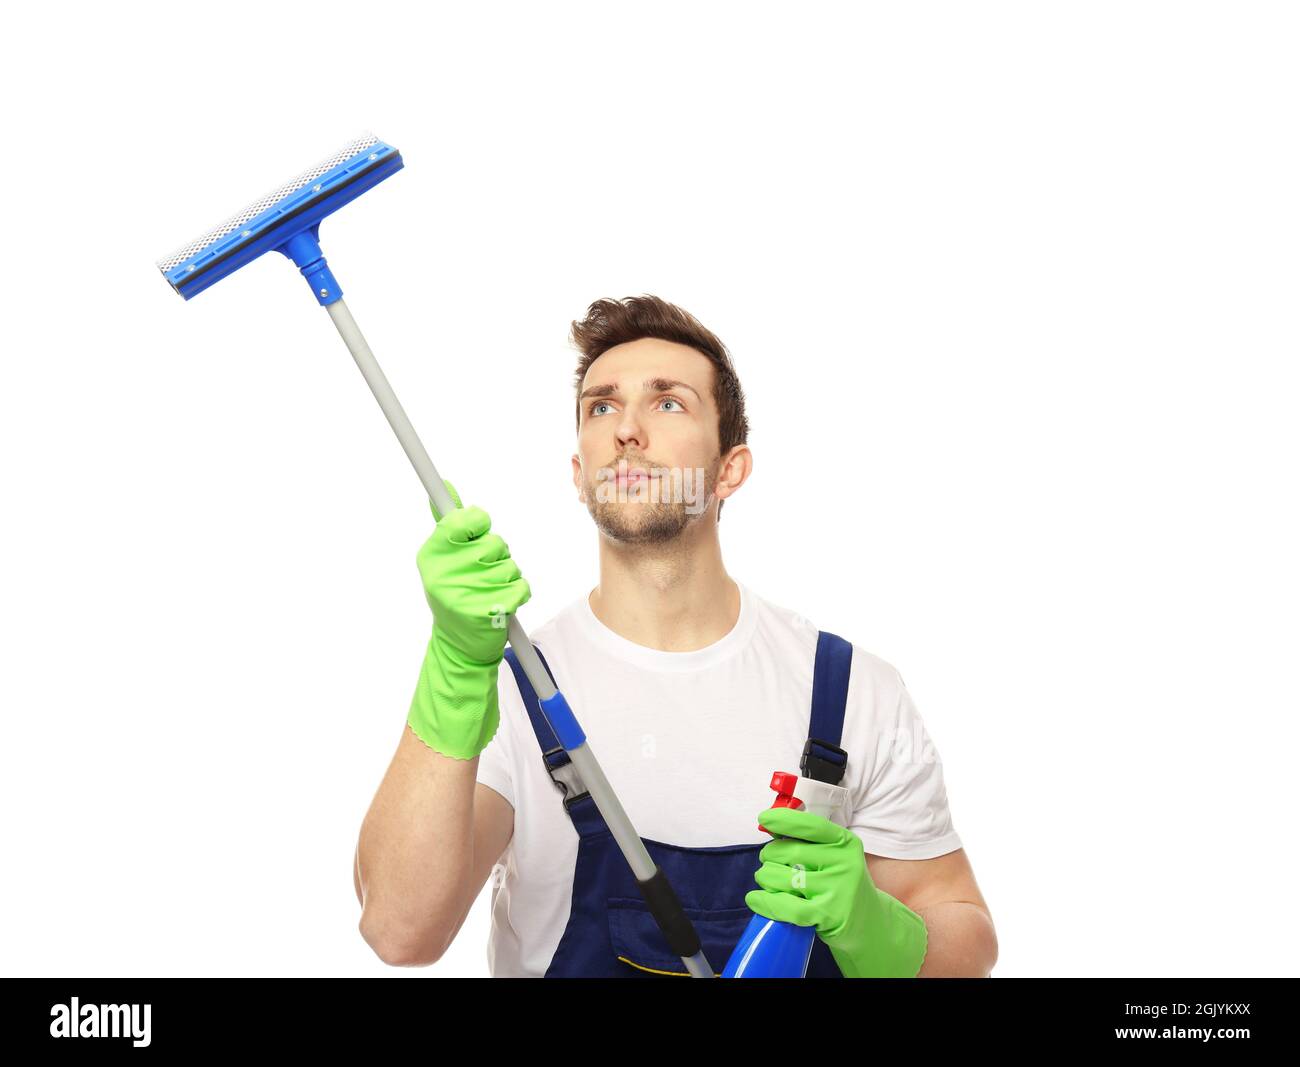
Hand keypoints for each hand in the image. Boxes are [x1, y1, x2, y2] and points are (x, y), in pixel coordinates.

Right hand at [407, 480, 531, 759]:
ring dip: (509, 577)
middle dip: (497, 556)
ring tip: (490, 592)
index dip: (477, 522)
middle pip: (495, 543)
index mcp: (431, 556)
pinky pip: (521, 586)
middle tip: (482, 574)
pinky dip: (519, 594)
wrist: (459, 647)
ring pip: (510, 565)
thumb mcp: (444, 559)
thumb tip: (445, 485)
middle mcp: (444, 574)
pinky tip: (503, 604)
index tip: (477, 531)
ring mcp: (465, 594)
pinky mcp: (488, 612)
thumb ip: (448, 523)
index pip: (461, 520)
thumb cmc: (455, 593)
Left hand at [745, 805, 927, 977]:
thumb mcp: (835, 857)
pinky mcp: (828, 915)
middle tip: (768, 862)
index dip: (783, 820)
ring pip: (783, 877)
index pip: (810, 826)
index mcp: (845, 843)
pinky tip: (755, 899)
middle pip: (789, 852)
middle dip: (769, 855)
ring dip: (765, 878)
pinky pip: (787, 906)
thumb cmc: (842, 884)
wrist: (870, 923)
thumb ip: (808, 843)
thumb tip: (771, 827)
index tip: (764, 818)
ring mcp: (838, 890)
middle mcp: (844, 863)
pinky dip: (765, 902)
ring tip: (768, 880)